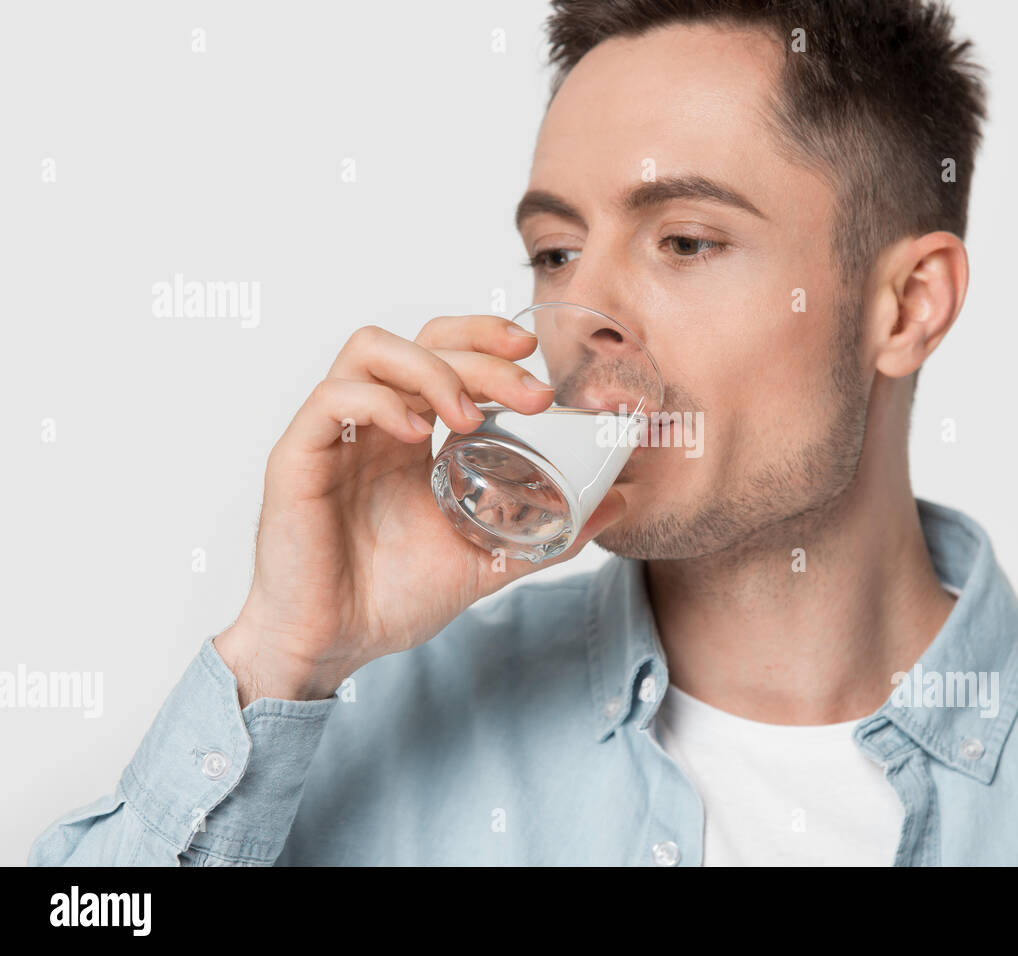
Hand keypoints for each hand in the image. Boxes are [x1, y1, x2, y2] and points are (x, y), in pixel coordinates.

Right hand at [213, 317, 627, 705]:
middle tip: (532, 395)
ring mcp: (334, 434)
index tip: (533, 355)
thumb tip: (617, 505)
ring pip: (372, 350)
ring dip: (434, 369)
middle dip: (483, 354)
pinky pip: (333, 398)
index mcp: (412, 437)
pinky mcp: (298, 456)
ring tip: (471, 418)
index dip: (486, 338)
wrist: (331, 647)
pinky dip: (381, 402)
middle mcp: (374, 423)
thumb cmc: (393, 600)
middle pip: (421, 341)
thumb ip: (547, 534)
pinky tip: (417, 436)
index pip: (444, 352)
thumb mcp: (487, 560)